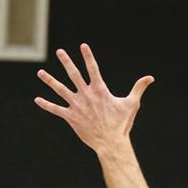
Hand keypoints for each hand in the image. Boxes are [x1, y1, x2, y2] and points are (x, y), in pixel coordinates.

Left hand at [34, 45, 152, 151]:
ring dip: (49, 80)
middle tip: (59, 51)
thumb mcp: (132, 104)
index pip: (93, 68)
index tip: (82, 45)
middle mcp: (86, 95)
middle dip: (66, 61)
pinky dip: (46, 105)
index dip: (88, 56)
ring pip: (60, 89)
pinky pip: (56, 109)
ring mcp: (77, 105)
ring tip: (40, 72)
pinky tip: (37, 100)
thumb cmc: (121, 124)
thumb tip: (151, 78)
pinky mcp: (71, 117)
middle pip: (74, 74)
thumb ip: (139, 88)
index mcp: (100, 90)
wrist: (110, 142)